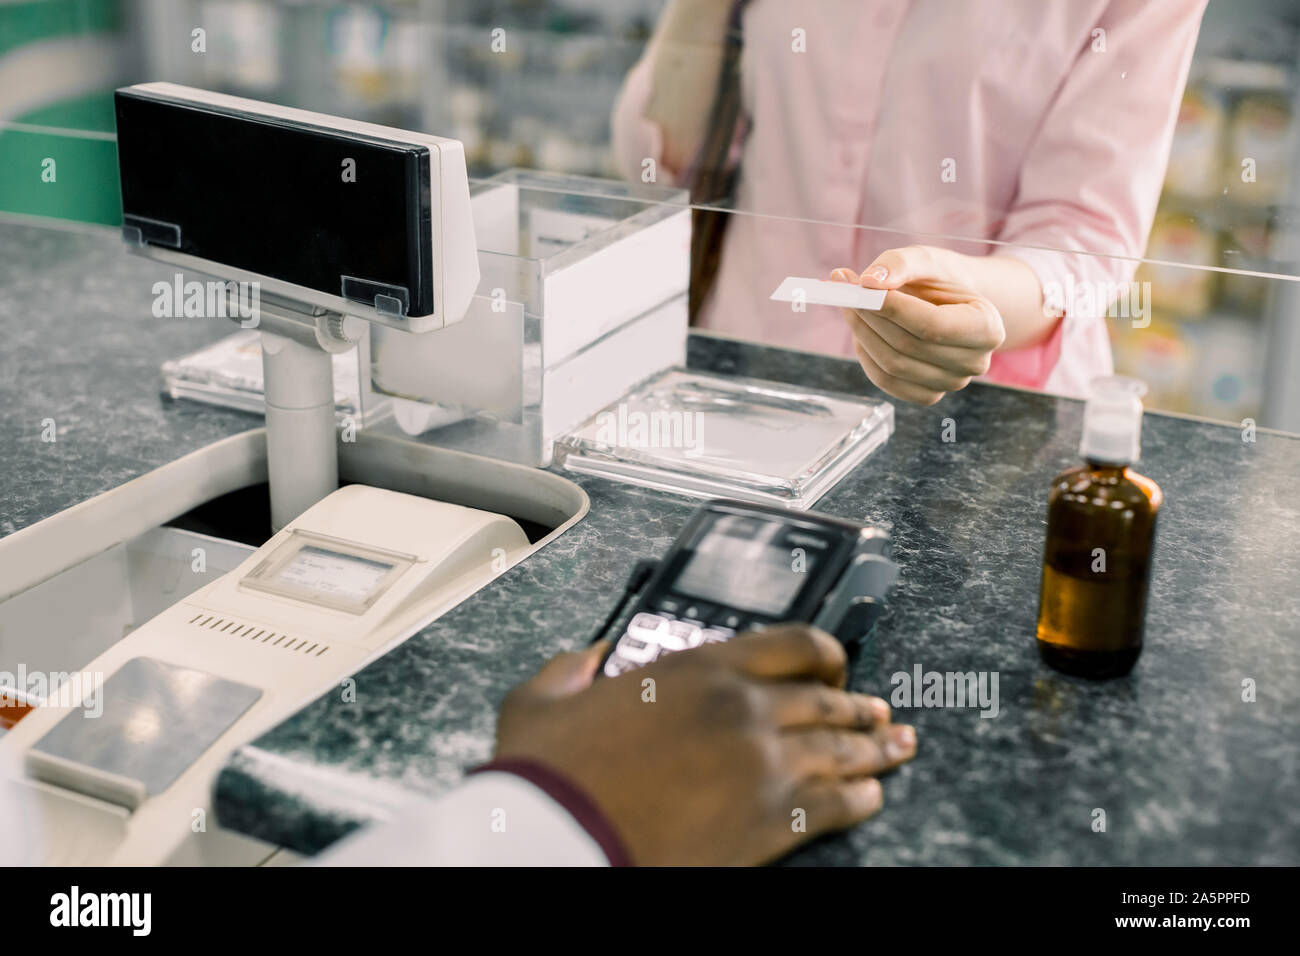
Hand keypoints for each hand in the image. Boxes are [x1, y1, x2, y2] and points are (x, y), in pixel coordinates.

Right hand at [494, 625, 916, 865]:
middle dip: (858, 703)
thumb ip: (574, 669)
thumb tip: (591, 660)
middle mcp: (744, 707)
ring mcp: (765, 764)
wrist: (560, 840)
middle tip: (877, 709)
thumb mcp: (543, 700)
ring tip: (895, 744)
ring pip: (843, 746)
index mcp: (698, 667)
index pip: (793, 643)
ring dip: (875, 746)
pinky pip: (838, 803)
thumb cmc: (552, 776)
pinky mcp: (772, 821)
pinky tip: (869, 796)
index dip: (826, 649)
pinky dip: (861, 797)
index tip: (836, 659)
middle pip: (828, 696)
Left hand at [833, 245, 1005, 404]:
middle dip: (868, 317)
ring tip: (851, 305)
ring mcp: (952, 383)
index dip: (891, 308)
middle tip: (843, 290)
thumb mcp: (927, 260)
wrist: (953, 306)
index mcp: (987, 327)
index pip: (931, 325)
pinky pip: (886, 381)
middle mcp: (975, 362)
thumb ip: (900, 264)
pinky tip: (861, 331)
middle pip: (907, 346)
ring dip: (862, 333)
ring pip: (892, 365)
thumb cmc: (941, 281)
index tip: (858, 287)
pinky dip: (866, 355)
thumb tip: (869, 281)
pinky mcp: (928, 395)